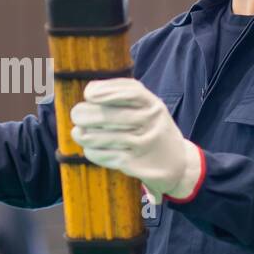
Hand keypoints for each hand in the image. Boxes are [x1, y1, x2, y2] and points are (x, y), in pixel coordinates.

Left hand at [70, 77, 203, 203]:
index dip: (107, 92)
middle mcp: (151, 122)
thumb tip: (91, 90)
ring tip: (77, 133)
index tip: (88, 94)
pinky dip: (94, 152)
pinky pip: (108, 156)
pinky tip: (89, 148)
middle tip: (76, 114)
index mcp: (153, 105)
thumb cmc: (153, 128)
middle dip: (89, 114)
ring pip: (107, 137)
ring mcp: (144, 144)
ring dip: (86, 135)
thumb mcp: (149, 107)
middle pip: (114, 116)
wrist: (177, 163)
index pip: (132, 93)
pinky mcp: (136, 163)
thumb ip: (125, 94)